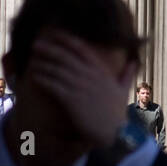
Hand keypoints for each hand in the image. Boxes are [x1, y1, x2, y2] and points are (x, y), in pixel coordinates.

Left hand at [28, 29, 137, 148]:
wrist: (115, 132)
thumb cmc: (118, 112)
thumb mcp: (124, 89)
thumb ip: (127, 74)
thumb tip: (134, 63)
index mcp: (100, 70)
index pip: (81, 49)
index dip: (67, 39)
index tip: (54, 33)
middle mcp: (90, 75)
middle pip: (66, 57)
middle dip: (50, 49)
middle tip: (36, 44)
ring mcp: (81, 87)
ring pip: (58, 70)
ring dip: (44, 64)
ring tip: (32, 60)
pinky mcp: (72, 100)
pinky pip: (54, 86)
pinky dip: (44, 80)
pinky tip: (35, 77)